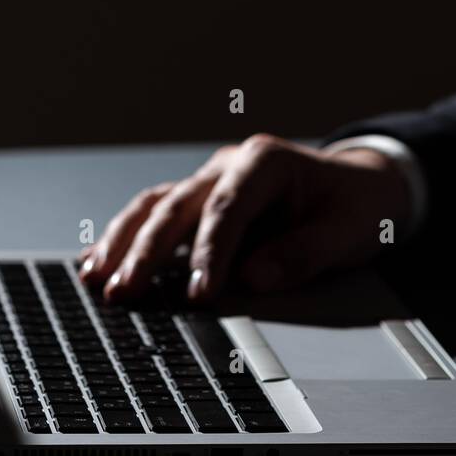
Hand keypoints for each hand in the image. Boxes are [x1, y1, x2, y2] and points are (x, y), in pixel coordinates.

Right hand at [79, 134, 410, 302]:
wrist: (359, 184)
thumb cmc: (354, 205)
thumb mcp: (347, 231)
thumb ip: (303, 253)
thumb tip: (252, 277)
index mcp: (265, 161)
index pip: (228, 208)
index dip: (209, 252)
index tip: (199, 294)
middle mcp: (229, 165)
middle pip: (178, 205)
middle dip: (148, 251)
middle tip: (127, 292)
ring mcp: (210, 181)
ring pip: (154, 206)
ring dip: (123, 243)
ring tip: (97, 279)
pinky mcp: (199, 202)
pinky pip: (154, 215)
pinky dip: (124, 238)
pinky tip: (97, 262)